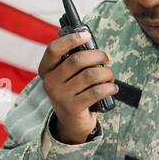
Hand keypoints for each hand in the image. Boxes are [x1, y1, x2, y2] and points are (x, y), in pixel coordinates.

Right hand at [38, 29, 116, 143]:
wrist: (71, 123)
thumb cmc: (74, 93)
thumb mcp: (67, 77)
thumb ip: (74, 61)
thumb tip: (93, 46)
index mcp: (46, 70)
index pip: (54, 49)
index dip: (71, 39)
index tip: (86, 35)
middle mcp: (50, 82)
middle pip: (77, 60)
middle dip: (97, 56)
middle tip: (107, 58)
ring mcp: (60, 96)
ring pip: (90, 75)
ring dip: (106, 73)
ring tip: (110, 76)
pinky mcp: (73, 107)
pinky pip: (97, 91)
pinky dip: (109, 87)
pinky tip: (112, 88)